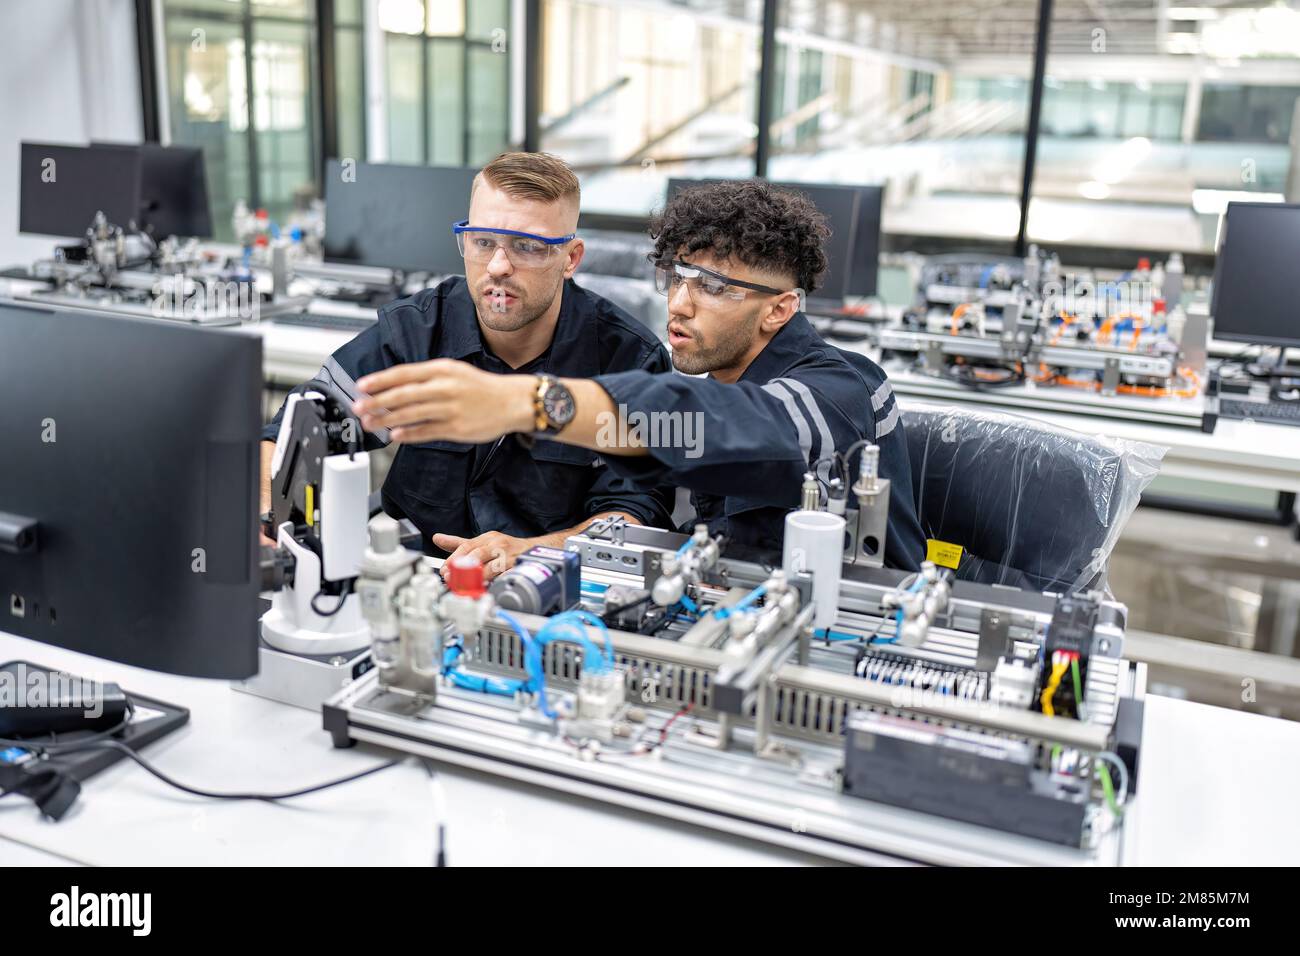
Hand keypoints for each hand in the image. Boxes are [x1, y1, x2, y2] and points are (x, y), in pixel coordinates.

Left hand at [354, 359, 535, 444]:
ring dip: (387, 419)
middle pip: (402, 394)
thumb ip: (426, 379)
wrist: (512, 401)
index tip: (362, 386)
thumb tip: (395, 388)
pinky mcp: (456, 428)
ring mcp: (450, 408)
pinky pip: (427, 431)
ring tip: (371, 423)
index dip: (380, 380)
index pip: (403, 373)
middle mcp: (444, 387)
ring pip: (411, 414)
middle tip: (359, 407)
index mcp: (442, 369)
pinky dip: (409, 433)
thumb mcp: (454, 372)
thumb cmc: (481, 388)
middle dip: (376, 402)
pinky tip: (396, 435)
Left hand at [433, 531, 532, 581]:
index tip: (444, 570)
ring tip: (466, 586)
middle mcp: (498, 544)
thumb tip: (437, 538)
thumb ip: (459, 543)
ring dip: (477, 578)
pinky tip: (486, 588)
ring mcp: (509, 556)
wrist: (533, 550)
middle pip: (477, 554)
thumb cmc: (505, 548)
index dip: (453, 559)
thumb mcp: (482, 542)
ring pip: (491, 567)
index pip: (467, 546)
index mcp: (487, 538)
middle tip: (451, 578)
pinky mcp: (518, 568)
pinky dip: (494, 583)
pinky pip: (504, 577)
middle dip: (462, 568)